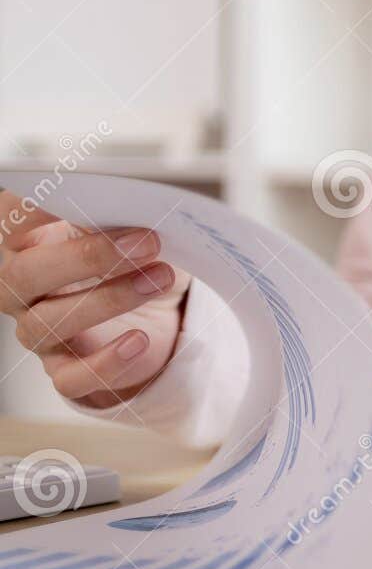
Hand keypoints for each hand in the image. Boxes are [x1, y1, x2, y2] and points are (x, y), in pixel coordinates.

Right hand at [0, 189, 188, 408]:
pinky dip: (107, 361)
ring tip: (160, 278)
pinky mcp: (64, 370)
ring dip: (109, 299)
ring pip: (48, 321)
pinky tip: (139, 340)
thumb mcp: (131, 239)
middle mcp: (22, 289)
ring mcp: (38, 332)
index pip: (10, 221)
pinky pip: (71, 375)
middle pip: (26, 274)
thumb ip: (118, 223)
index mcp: (29, 245)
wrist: (155, 326)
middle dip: (88, 256)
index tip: (76, 193)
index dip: (31, 209)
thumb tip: (131, 207)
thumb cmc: (133, 269)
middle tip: (147, 242)